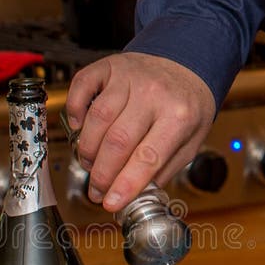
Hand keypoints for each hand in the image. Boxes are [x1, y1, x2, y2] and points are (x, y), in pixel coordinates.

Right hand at [65, 51, 215, 211]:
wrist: (187, 61)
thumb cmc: (187, 105)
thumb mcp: (190, 141)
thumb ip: (163, 169)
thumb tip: (135, 196)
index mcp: (179, 116)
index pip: (148, 157)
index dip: (125, 184)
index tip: (110, 203)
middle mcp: (153, 94)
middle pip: (117, 141)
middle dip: (101, 173)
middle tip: (97, 190)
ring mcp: (130, 77)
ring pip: (97, 118)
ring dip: (87, 148)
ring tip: (90, 163)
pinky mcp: (110, 66)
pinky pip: (82, 86)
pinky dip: (74, 109)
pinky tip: (79, 127)